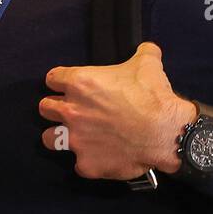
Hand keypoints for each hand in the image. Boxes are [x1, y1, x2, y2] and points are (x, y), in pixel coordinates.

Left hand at [40, 42, 195, 180]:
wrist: (167, 133)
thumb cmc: (154, 97)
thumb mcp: (148, 64)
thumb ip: (142, 53)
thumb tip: (147, 49)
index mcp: (80, 83)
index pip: (52, 79)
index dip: (60, 83)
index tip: (69, 87)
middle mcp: (71, 111)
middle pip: (45, 108)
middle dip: (55, 109)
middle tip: (71, 112)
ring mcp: (76, 140)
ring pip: (49, 138)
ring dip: (59, 136)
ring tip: (74, 137)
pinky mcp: (86, 163)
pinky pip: (79, 164)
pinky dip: (88, 161)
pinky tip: (100, 157)